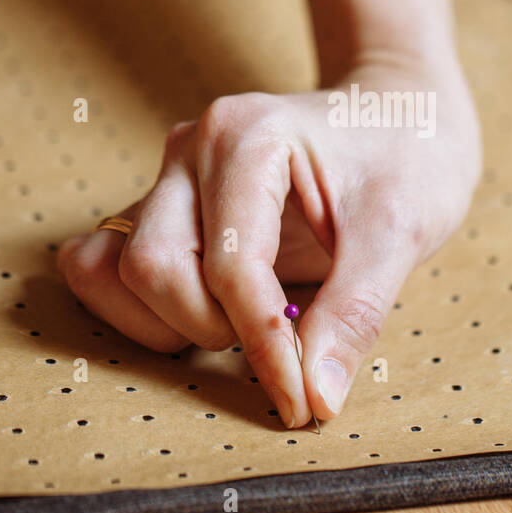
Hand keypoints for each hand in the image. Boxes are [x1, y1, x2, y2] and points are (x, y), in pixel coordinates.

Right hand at [57, 61, 480, 427]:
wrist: (399, 112)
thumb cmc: (407, 157)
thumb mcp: (401, 229)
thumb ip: (355, 314)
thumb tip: (317, 397)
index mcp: (248, 137)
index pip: (231, 265)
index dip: (264, 344)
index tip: (304, 399)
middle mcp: (192, 150)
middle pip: (151, 266)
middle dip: (210, 327)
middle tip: (280, 339)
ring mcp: (170, 177)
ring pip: (110, 268)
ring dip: (166, 321)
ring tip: (240, 323)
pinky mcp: (164, 207)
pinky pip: (104, 265)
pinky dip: (139, 308)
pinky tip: (206, 314)